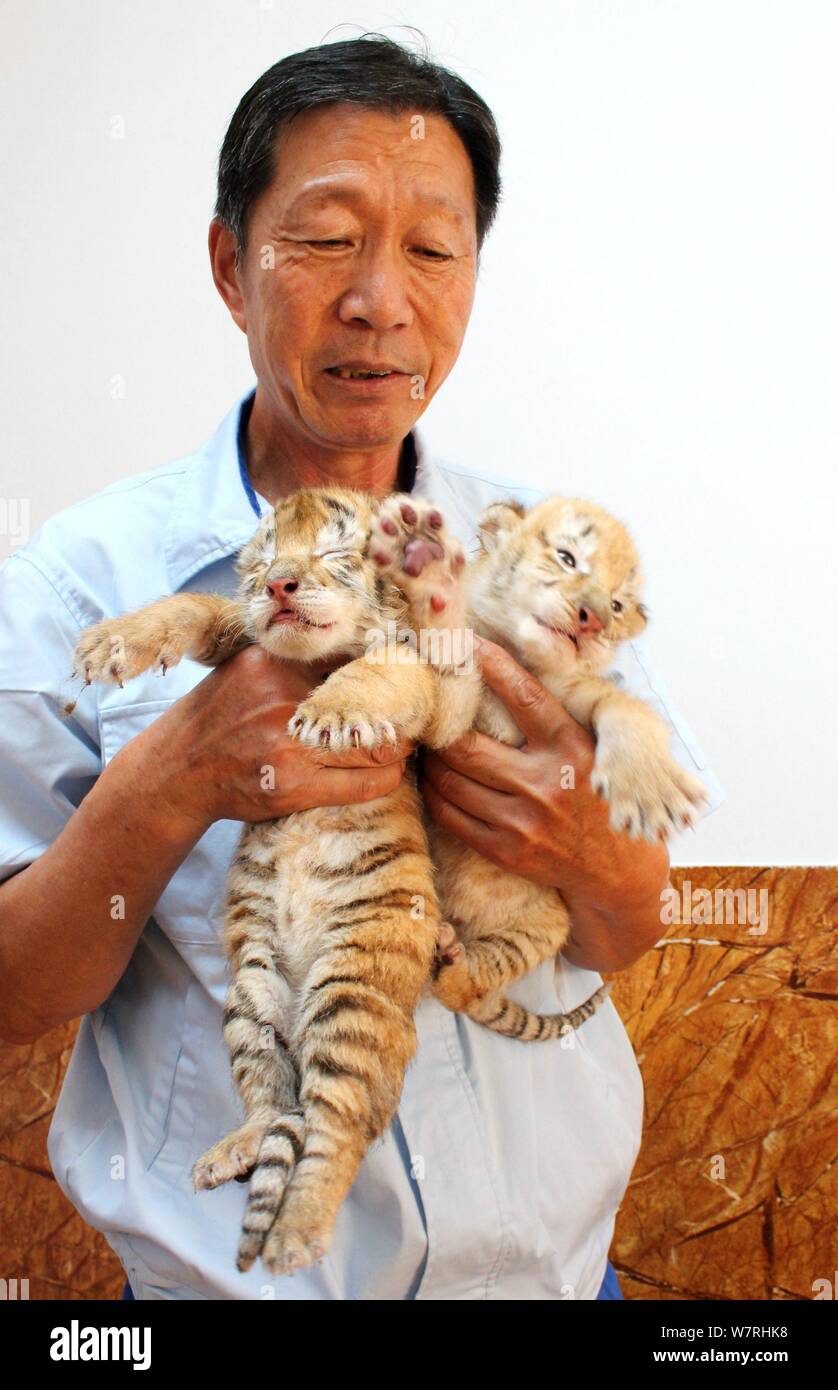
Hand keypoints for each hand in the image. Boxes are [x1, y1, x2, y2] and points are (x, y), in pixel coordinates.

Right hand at [123, 646, 412, 837]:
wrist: (178, 769)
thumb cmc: (219, 715)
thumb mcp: (249, 669)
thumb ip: (295, 659)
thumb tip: (359, 648)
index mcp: (275, 663)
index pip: (352, 659)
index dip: (386, 668)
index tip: (406, 672)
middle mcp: (283, 699)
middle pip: (372, 701)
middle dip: (401, 709)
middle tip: (416, 711)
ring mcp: (289, 746)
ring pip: (376, 746)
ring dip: (399, 746)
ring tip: (406, 742)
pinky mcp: (294, 786)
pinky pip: (364, 783)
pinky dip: (387, 776)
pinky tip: (391, 770)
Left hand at [419, 636, 669, 971]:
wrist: (618, 872)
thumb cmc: (599, 799)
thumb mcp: (595, 753)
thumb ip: (558, 720)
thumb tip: (510, 673)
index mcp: (572, 748)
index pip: (524, 696)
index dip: (491, 665)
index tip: (465, 642)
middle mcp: (547, 782)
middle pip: (467, 745)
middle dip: (438, 724)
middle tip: (424, 708)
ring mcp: (525, 820)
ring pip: (452, 781)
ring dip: (430, 760)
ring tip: (423, 744)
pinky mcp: (508, 850)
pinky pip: (452, 816)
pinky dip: (435, 794)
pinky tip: (432, 780)